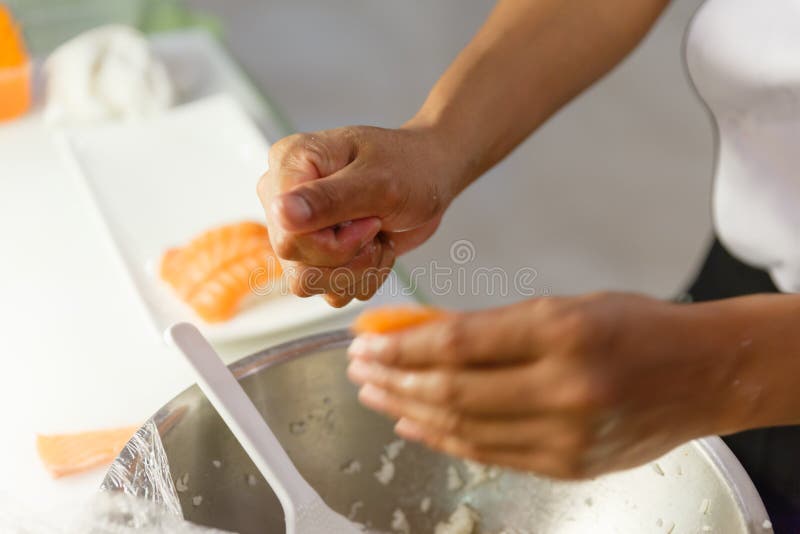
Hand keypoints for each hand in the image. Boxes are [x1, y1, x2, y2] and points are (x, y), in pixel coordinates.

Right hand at [257, 124, 463, 306]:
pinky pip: (329, 291)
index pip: (287, 231)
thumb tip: (281, 212)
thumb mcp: (377, 181)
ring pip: (307, 283)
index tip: (368, 221)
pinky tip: (375, 247)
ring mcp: (299, 229)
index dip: (332, 242)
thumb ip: (328, 198)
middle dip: (347, 255)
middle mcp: (284, 197)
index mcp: (290, 163)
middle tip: (375, 227)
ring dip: (357, 270)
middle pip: (294, 260)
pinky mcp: (316, 254)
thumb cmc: (409, 166)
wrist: (431, 176)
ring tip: (377, 237)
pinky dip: (363, 278)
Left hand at [346, 293, 751, 478]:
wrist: (703, 373)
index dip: (400, 344)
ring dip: (408, 410)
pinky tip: (413, 425)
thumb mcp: (562, 305)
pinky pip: (488, 453)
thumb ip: (491, 324)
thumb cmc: (636, 327)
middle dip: (392, 379)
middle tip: (358, 368)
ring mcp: (566, 436)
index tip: (366, 340)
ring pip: (462, 428)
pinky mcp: (567, 466)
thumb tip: (421, 331)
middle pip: (450, 391)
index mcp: (562, 333)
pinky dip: (444, 439)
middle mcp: (564, 388)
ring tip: (374, 394)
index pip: (457, 343)